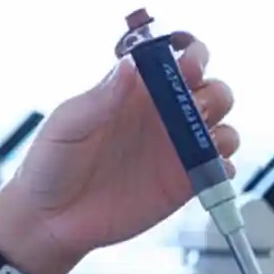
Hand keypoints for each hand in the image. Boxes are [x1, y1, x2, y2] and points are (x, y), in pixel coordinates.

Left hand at [0, 34, 239, 273]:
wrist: (49, 220)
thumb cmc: (51, 164)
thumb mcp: (67, 124)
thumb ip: (101, 97)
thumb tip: (130, 65)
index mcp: (138, 92)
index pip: (181, 59)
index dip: (195, 53)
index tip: (190, 61)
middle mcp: (163, 117)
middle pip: (214, 91)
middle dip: (215, 93)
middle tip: (195, 107)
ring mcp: (176, 151)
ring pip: (224, 128)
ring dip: (223, 130)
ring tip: (202, 142)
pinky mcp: (183, 185)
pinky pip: (219, 170)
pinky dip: (224, 167)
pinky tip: (207, 170)